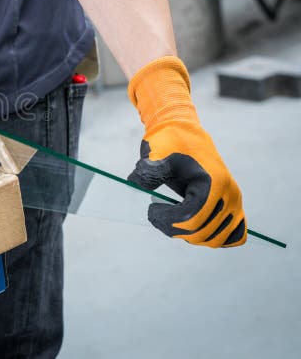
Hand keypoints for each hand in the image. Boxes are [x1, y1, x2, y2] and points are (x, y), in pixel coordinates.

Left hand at [127, 57, 245, 247]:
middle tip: (156, 215)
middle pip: (202, 232)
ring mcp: (235, 202)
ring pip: (217, 239)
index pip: (192, 218)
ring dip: (190, 236)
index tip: (150, 209)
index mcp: (214, 183)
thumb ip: (149, 170)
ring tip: (171, 220)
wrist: (184, 133)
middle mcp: (230, 195)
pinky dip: (215, 237)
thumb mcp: (157, 154)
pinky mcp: (234, 206)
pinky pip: (235, 235)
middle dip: (173, 229)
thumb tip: (135, 181)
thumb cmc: (170, 143)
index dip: (166, 220)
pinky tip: (193, 228)